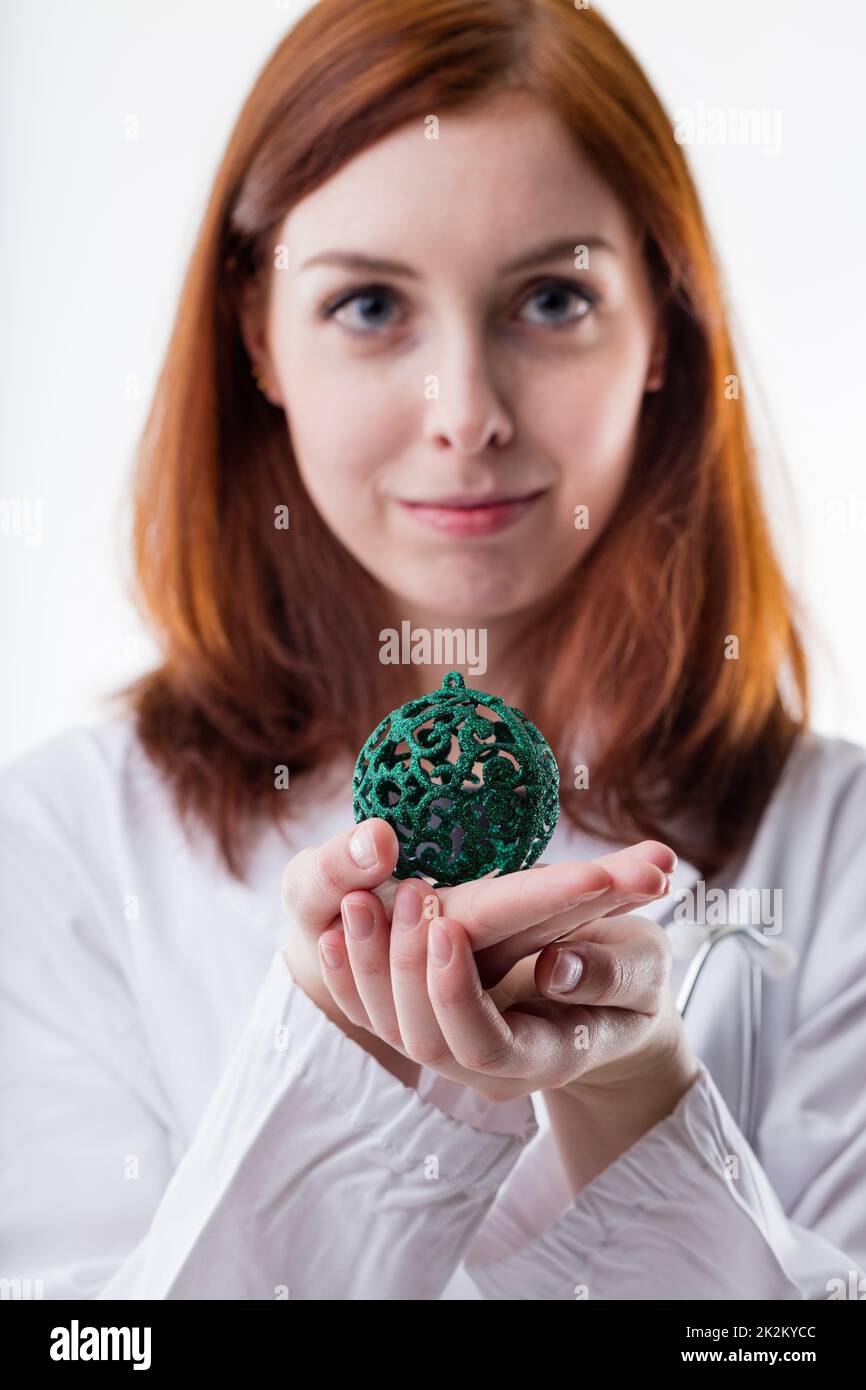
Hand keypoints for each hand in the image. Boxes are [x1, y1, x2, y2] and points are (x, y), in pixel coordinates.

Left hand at [310, 824, 689, 1101]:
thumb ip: (612, 972)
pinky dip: (353, 972)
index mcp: (546, 1054)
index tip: (445, 923)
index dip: (458, 991)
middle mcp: (491, 1064)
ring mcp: (456, 1045)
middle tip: (403, 892)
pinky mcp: (432, 1018)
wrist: (615, 1007)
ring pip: (391, 1027)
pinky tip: (333, 929)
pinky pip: (378, 1012)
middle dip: (407, 967)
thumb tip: (558, 967)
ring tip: (359, 898)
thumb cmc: (636, 980)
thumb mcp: (645, 970)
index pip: (484, 1043)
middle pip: (426, 1040)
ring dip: (370, 963)